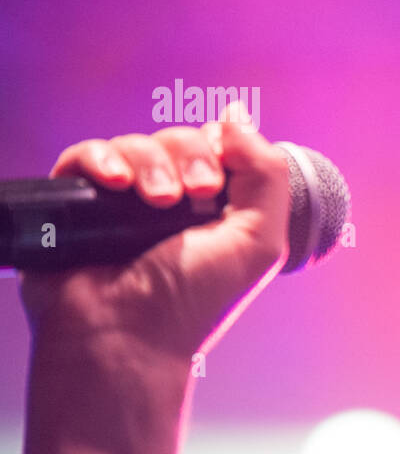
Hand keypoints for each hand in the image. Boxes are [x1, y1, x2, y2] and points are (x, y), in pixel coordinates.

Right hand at [18, 102, 290, 360]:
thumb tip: (236, 116)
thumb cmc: (193, 302)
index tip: (221, 181)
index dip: (224, 149)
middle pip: (182, 138)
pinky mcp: (80, 203)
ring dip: (151, 165)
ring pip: (138, 143)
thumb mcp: (260, 240)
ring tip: (155, 203)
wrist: (125, 337)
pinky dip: (102, 160)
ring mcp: (125, 201)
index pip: (222, 147)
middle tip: (195, 195)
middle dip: (193, 157)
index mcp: (219, 210)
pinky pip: (88, 155)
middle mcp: (173, 203)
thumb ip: (266, 173)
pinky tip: (115, 185)